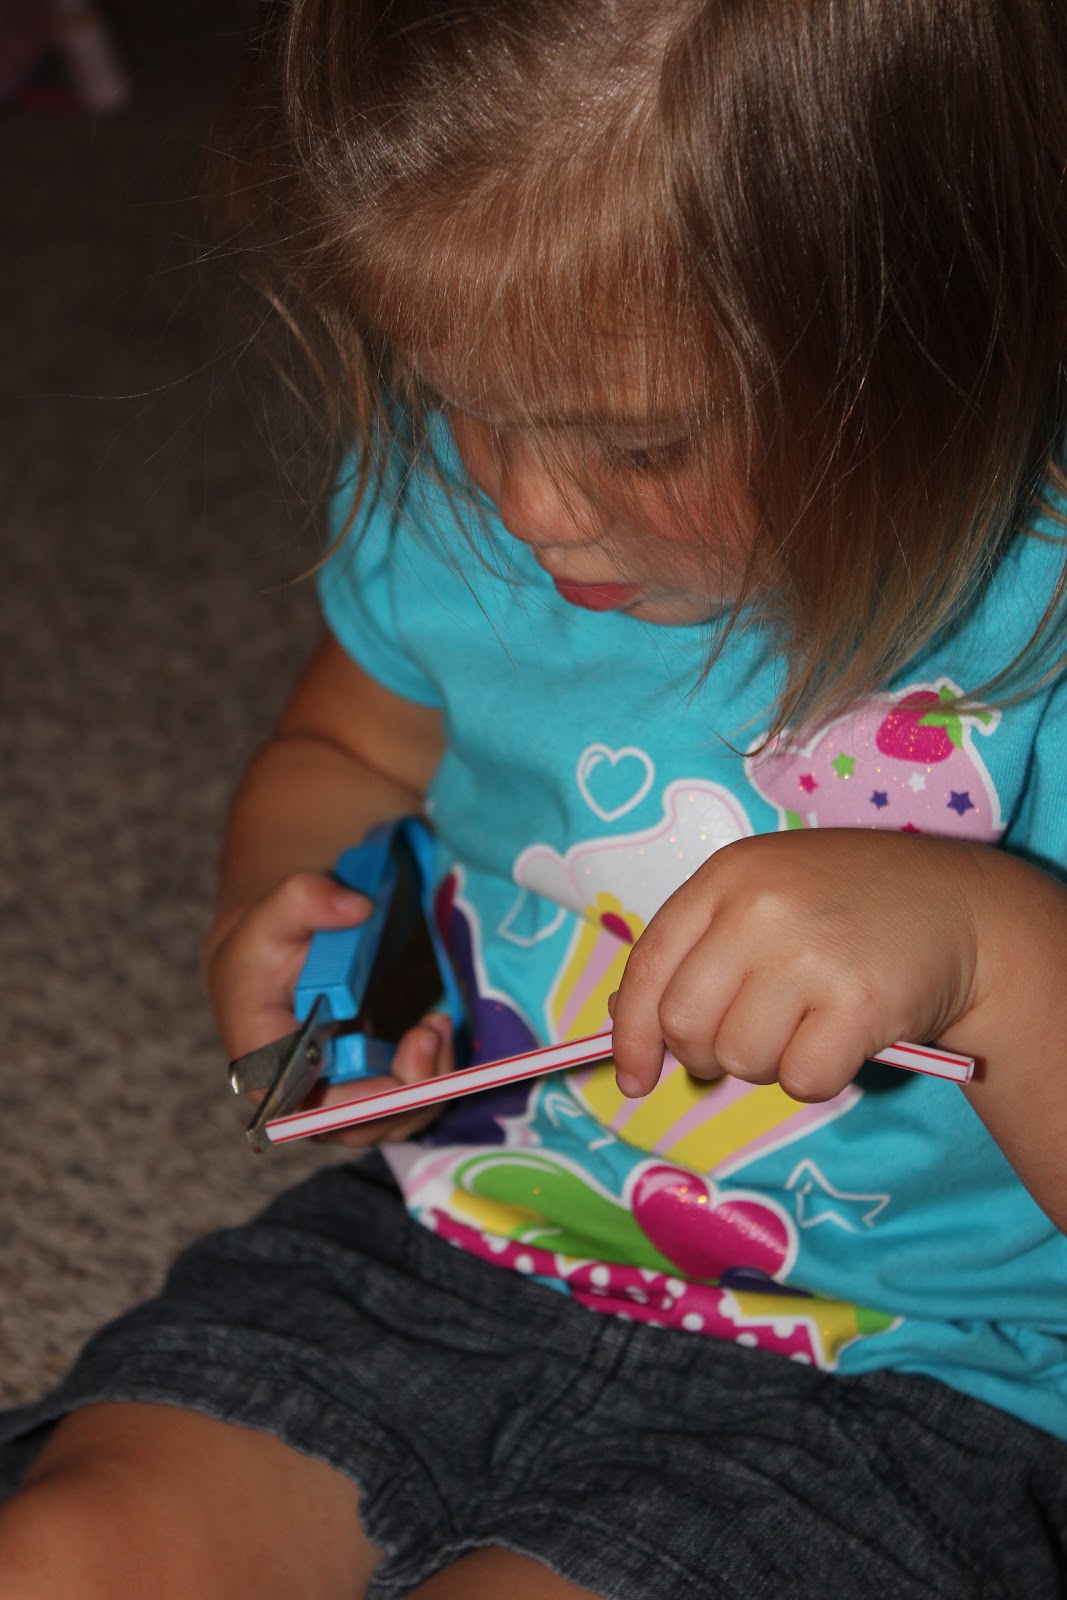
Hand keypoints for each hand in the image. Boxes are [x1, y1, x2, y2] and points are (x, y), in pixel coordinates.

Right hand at [205, 872, 453, 1145]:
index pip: (309, 1109)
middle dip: (409, 1087)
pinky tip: (435, 1031)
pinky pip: (406, 1106)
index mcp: (265, 1066)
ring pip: (391, 1121)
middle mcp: (300, 1100)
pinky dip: (433, 1077)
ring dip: (429, 1081)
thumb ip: (307, 900)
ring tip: (437, 1025)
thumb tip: (358, 908)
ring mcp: (335, 1101)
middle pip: (361, 1124)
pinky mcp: (364, 1092)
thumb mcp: (275, 913)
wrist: (268, 964)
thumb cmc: (265, 944)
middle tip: (430, 1029)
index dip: (361, 1101)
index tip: (403, 1060)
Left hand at [608, 829, 982, 1103]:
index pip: (648, 967)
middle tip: (749, 1040)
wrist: (960, 907)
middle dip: (705, 1053)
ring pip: (741, 1059)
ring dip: (769, 1063)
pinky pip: (801, 1080)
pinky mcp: (860, 1002)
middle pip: (685, 1024)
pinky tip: (842, 1040)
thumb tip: (625, 1022)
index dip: (631, 1035)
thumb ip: (695, 947)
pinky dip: (816, 1078)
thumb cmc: (846, 907)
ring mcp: (809, 953)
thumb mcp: (763, 897)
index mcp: (727, 876)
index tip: (634, 1078)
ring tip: (807, 1024)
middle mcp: (760, 907)